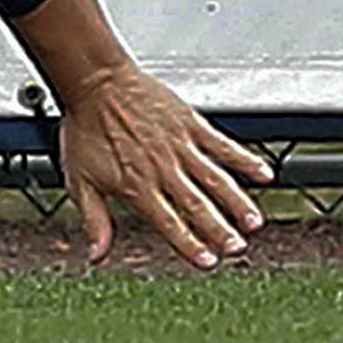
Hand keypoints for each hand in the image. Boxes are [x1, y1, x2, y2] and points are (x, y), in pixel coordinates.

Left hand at [57, 65, 272, 269]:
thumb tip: (96, 255)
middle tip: (238, 249)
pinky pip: (222, 144)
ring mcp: (179, 145)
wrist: (95, 80)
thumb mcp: (79, 178)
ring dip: (236, 201)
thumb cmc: (86, 126)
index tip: (209, 262)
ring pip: (214, 178)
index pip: (168, 222)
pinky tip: (263, 173)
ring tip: (254, 222)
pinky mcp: (189, 123)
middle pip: (197, 204)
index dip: (189, 244)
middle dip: (219, 229)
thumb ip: (94, 218)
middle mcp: (162, 168)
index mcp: (137, 185)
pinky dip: (244, 159)